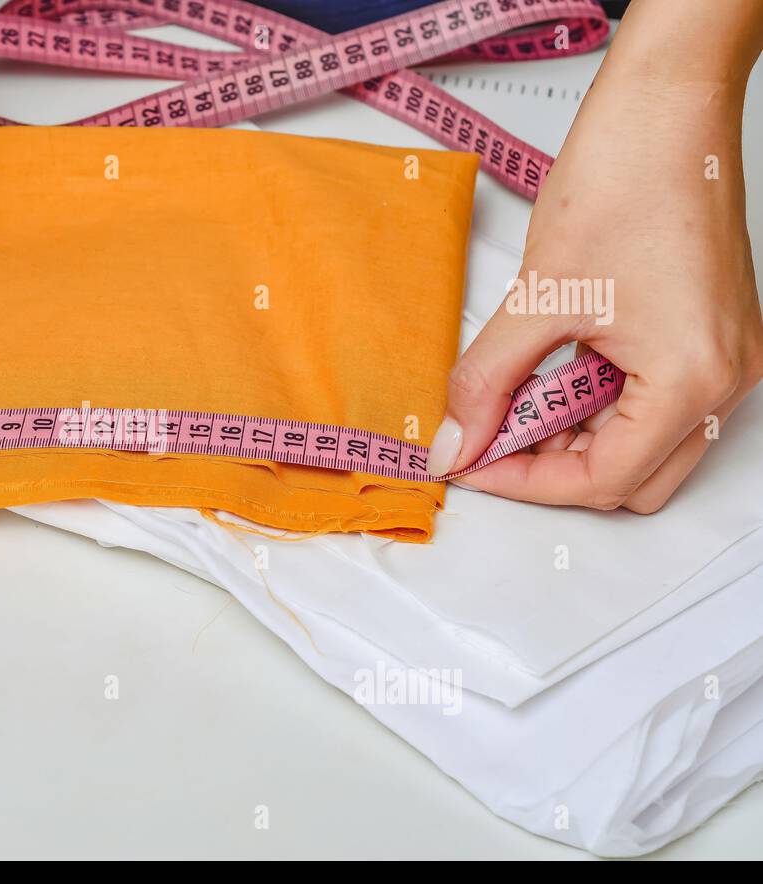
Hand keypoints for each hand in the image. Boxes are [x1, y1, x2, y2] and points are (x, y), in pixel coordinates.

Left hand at [427, 7, 762, 512]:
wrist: (666, 108)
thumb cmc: (626, 179)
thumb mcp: (535, 297)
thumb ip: (486, 382)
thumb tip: (455, 442)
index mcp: (692, 379)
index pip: (602, 480)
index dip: (522, 482)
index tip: (466, 462)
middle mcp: (721, 380)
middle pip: (628, 479)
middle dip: (550, 467)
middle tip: (484, 436)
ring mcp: (720, 360)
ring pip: (639, 446)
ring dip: (569, 436)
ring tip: (508, 399)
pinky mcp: (706, 339)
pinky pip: (649, 404)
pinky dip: (593, 404)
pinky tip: (544, 374)